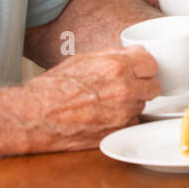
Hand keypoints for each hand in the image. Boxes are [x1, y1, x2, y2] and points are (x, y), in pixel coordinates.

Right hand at [17, 47, 159, 151]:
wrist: (35, 116)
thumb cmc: (54, 87)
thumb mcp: (84, 59)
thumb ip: (114, 56)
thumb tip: (134, 54)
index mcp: (117, 67)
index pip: (152, 64)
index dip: (144, 66)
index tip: (139, 69)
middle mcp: (124, 91)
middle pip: (154, 87)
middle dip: (143, 85)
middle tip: (127, 85)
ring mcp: (121, 114)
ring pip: (142, 106)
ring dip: (132, 103)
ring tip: (109, 101)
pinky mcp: (116, 133)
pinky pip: (131, 123)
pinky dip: (123, 120)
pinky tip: (106, 115)